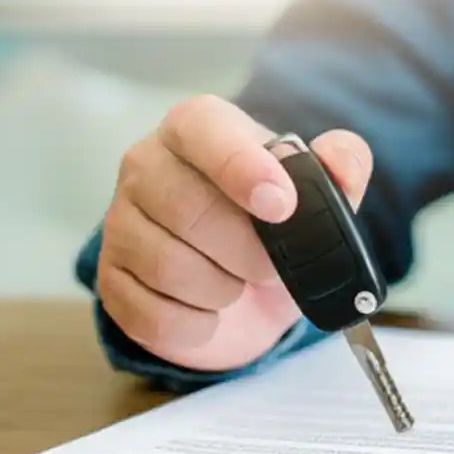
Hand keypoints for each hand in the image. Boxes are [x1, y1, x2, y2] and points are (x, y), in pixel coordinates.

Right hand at [99, 95, 372, 370]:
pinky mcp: (111, 279)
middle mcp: (147, 165)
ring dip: (223, 289)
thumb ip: (341, 168)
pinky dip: (197, 325)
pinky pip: (152, 314)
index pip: (204, 130)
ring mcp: (120, 222)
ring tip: (239, 282)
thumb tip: (342, 158)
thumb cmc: (274, 225)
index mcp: (196, 128)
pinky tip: (212, 312)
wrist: (242, 287)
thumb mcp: (317, 195)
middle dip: (247, 250)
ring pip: (168, 266)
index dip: (241, 168)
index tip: (281, 205)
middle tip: (272, 265)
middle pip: (187, 209)